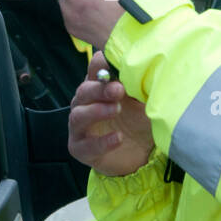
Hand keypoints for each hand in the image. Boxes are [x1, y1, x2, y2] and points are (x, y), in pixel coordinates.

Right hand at [68, 52, 154, 176]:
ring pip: (78, 116)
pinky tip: (119, 137)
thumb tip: (139, 66)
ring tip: (116, 110)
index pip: (93, 70)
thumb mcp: (141, 99)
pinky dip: (103, 141)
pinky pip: (87, 145)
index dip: (101, 66)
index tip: (117, 67)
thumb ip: (136, 84)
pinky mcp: (80, 149)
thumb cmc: (138, 120)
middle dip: (100, 89)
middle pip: (83, 92)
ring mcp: (79, 128)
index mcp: (98, 87)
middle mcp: (84, 105)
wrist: (141, 154)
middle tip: (118, 90)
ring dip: (97, 112)